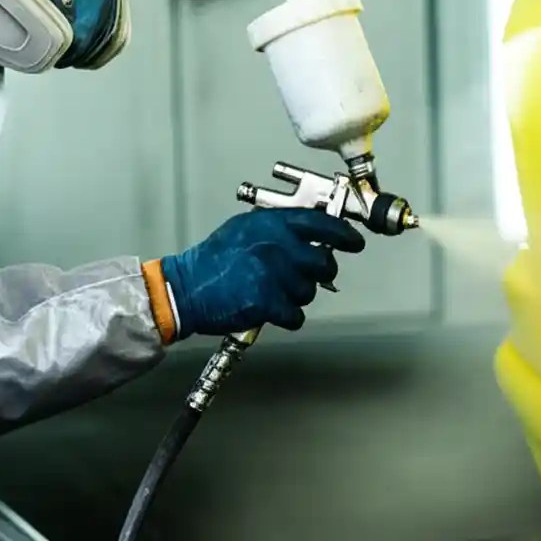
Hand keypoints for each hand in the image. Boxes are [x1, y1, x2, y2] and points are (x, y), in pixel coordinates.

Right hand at [160, 209, 365, 337]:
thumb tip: (309, 229)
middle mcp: (277, 247)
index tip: (354, 242)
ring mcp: (274, 276)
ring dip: (298, 295)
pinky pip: (296, 315)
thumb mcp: (243, 228)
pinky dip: (288, 317)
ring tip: (274, 292)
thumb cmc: (213, 260)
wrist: (186, 289)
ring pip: (310, 291)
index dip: (344, 234)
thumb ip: (276, 226)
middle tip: (307, 275)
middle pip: (323, 262)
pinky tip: (273, 310)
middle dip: (320, 272)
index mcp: (272, 224)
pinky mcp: (268, 303)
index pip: (322, 224)